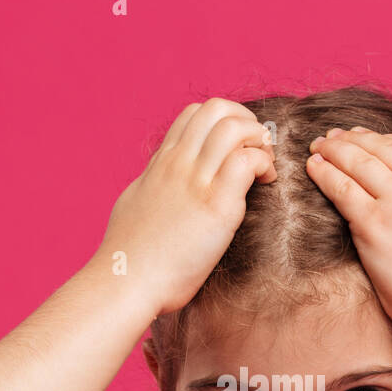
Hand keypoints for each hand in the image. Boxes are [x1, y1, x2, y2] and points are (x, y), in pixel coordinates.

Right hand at [93, 98, 276, 316]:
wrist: (126, 281)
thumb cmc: (130, 254)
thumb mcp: (136, 203)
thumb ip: (153, 184)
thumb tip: (157, 179)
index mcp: (161, 163)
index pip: (194, 114)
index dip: (223, 121)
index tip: (235, 147)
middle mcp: (177, 164)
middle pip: (216, 109)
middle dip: (246, 120)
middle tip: (257, 150)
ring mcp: (196, 182)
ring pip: (235, 128)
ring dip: (259, 140)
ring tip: (264, 167)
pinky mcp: (216, 206)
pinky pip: (247, 161)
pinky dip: (264, 164)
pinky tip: (265, 183)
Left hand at [305, 126, 391, 333]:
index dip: (379, 138)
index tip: (361, 137)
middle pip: (380, 147)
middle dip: (351, 139)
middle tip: (331, 139)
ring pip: (357, 161)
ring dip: (333, 151)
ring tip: (317, 149)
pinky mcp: (375, 222)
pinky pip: (342, 188)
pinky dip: (324, 174)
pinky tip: (313, 168)